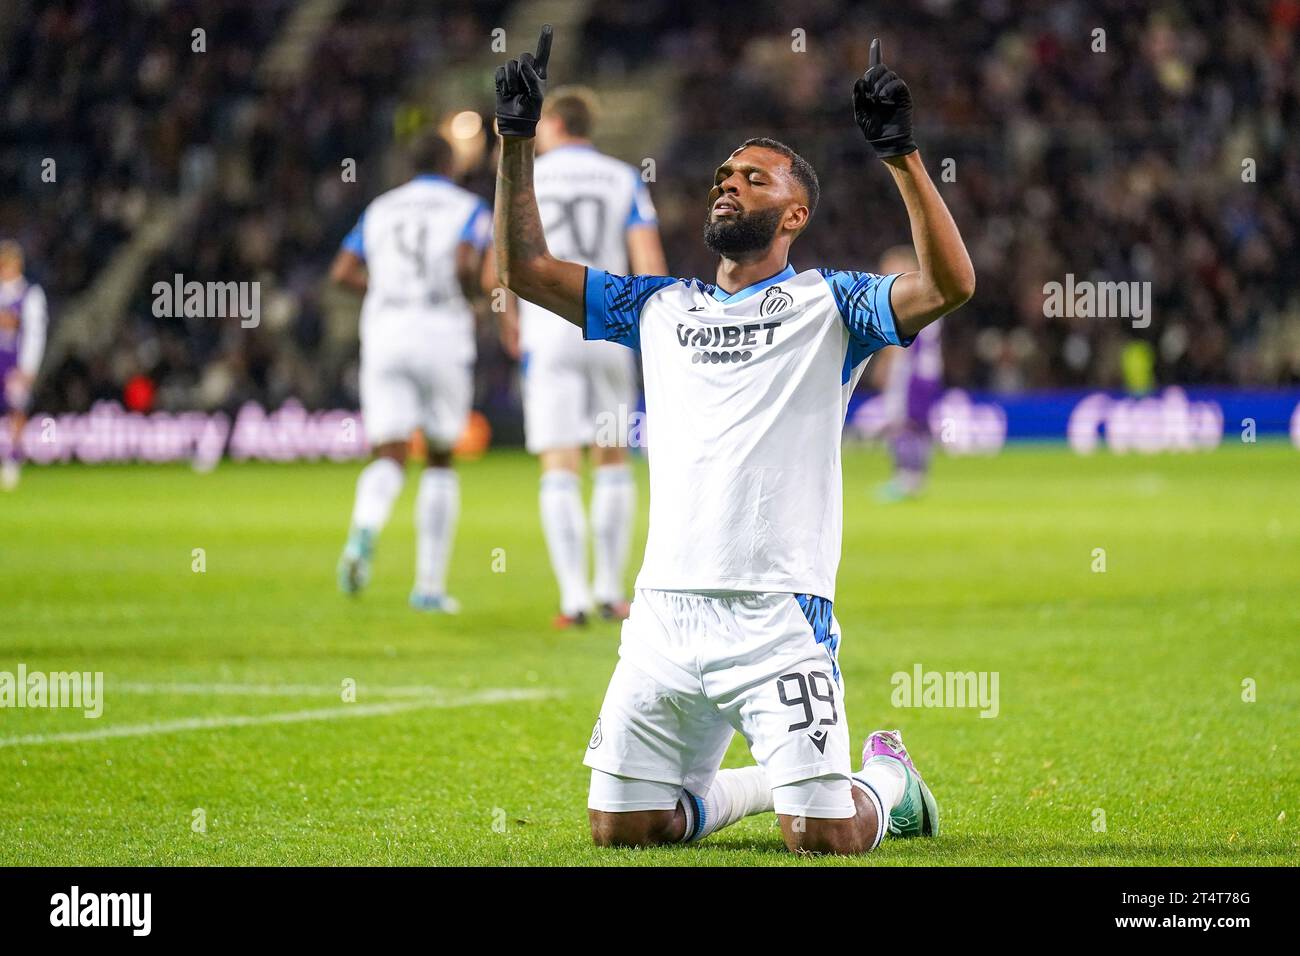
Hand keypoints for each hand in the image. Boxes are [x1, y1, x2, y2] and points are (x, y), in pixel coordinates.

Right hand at [494, 25, 552, 137]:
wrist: (516, 121)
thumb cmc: (530, 110)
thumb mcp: (536, 95)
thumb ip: (532, 78)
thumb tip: (522, 64)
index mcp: (538, 72)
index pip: (542, 53)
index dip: (544, 40)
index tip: (548, 27)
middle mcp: (526, 70)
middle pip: (523, 56)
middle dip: (523, 70)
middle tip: (523, 87)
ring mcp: (514, 73)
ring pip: (510, 64)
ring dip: (512, 81)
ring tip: (515, 93)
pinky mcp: (502, 78)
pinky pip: (500, 72)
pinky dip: (503, 83)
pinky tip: (507, 93)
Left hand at [853, 38, 915, 158]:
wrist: (887, 142)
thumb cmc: (873, 130)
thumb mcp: (860, 114)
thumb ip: (858, 97)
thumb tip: (860, 80)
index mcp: (874, 90)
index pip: (875, 69)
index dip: (876, 54)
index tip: (875, 41)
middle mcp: (885, 87)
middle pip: (879, 69)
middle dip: (871, 77)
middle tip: (869, 93)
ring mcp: (895, 91)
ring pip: (887, 74)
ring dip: (879, 85)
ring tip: (876, 99)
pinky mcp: (903, 95)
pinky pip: (896, 83)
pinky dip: (888, 88)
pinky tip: (882, 98)